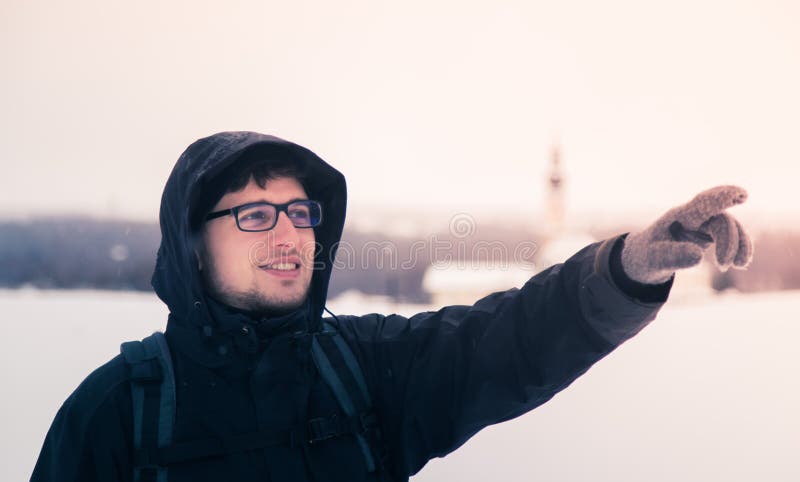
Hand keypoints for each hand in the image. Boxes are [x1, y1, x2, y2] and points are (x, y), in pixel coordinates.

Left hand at [621, 185, 753, 284]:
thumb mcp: (655, 259)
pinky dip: (739, 247)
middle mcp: (694, 216)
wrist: (646, 258)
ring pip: (730, 227)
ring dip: (740, 245)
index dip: (722, 197)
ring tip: (740, 265)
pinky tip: (740, 263)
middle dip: (729, 241)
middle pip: (721, 220)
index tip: (743, 194)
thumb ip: (673, 257)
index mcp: (679, 217)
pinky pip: (731, 235)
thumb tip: (699, 256)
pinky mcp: (709, 233)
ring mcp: (703, 223)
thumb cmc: (648, 255)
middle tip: (724, 266)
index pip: (703, 202)